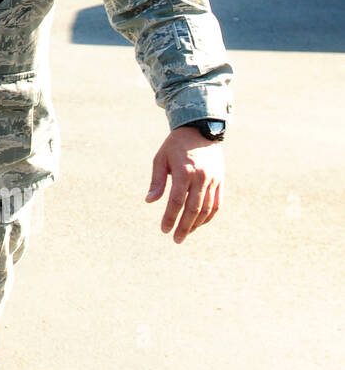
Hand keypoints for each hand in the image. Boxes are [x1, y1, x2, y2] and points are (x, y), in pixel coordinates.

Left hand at [145, 126, 223, 243]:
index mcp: (184, 172)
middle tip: (176, 239)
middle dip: (184, 227)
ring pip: (206, 209)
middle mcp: (201, 178)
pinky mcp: (220, 181)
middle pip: (193, 209)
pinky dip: (208, 216)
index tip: (164, 229)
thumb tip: (149, 200)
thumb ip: (157, 181)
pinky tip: (199, 224)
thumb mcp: (161, 159)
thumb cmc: (175, 145)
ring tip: (186, 233)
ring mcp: (213, 180)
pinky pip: (217, 204)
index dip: (170, 217)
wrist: (200, 130)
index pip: (176, 201)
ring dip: (196, 224)